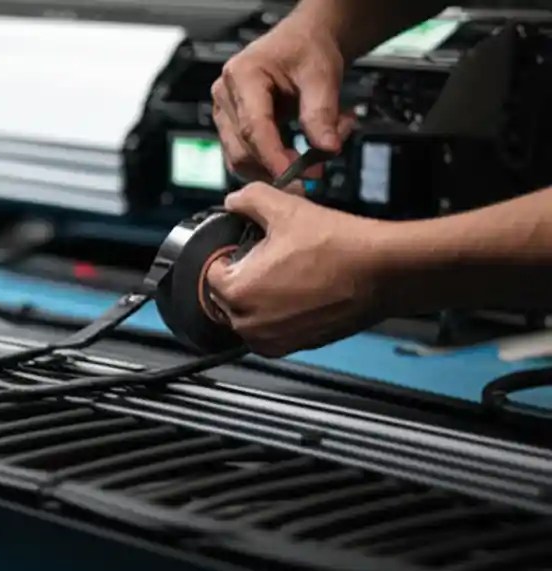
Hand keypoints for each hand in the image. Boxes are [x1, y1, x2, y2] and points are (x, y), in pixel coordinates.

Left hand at [205, 184, 390, 357]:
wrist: (383, 272)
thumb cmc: (337, 245)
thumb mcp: (285, 208)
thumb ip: (249, 199)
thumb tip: (235, 201)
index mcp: (236, 292)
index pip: (212, 272)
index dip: (229, 253)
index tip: (245, 246)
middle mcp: (248, 324)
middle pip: (227, 297)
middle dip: (242, 276)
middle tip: (270, 258)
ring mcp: (272, 340)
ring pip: (248, 316)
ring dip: (258, 297)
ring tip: (287, 274)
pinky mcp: (296, 347)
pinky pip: (272, 331)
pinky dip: (278, 314)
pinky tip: (300, 292)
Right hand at [211, 18, 353, 181]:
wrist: (302, 43)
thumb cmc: (308, 51)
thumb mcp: (322, 76)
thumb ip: (322, 113)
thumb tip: (327, 149)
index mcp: (242, 75)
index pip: (253, 126)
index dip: (273, 156)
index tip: (296, 177)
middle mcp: (225, 95)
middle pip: (242, 149)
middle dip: (279, 166)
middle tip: (317, 170)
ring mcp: (224, 113)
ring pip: (240, 159)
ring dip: (276, 167)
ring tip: (313, 156)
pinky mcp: (230, 128)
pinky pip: (244, 158)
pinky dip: (272, 164)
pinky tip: (296, 155)